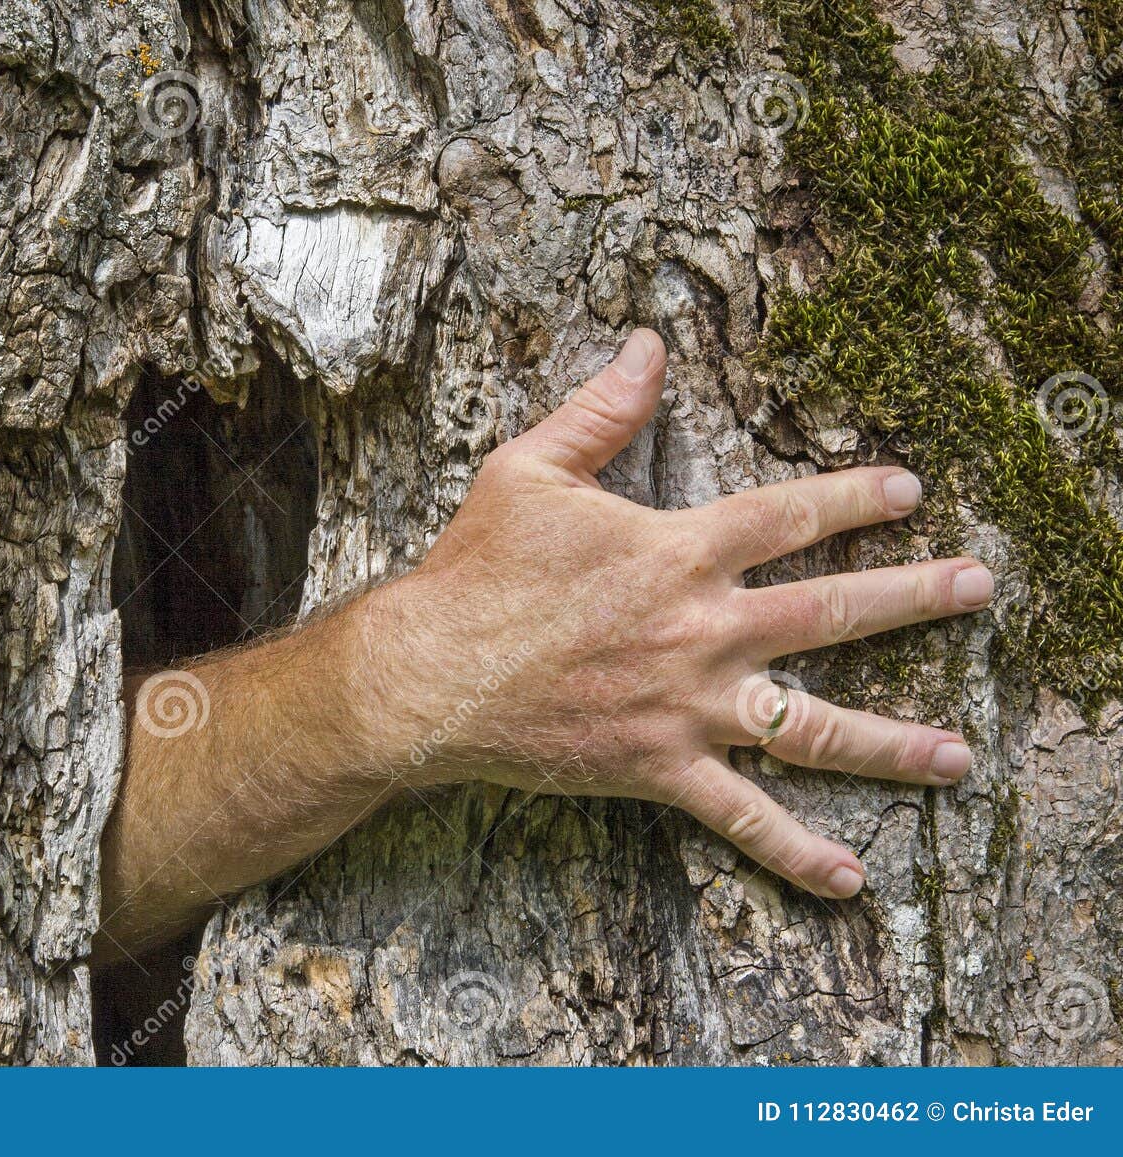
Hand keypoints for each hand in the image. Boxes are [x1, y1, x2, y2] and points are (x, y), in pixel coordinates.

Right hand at [381, 329, 991, 899]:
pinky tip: (849, 879)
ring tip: (959, 755)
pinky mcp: (660, 767)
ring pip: (812, 725)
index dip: (854, 498)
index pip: (789, 516)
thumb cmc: (475, 569)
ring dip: (893, 742)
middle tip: (979, 589)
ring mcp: (689, 705)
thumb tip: (648, 345)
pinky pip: (740, 816)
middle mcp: (701, 628)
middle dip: (914, 597)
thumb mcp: (529, 469)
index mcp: (677, 551)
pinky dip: (795, 851)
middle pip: (831, 611)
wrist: (427, 674)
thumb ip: (601, 410)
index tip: (908, 490)